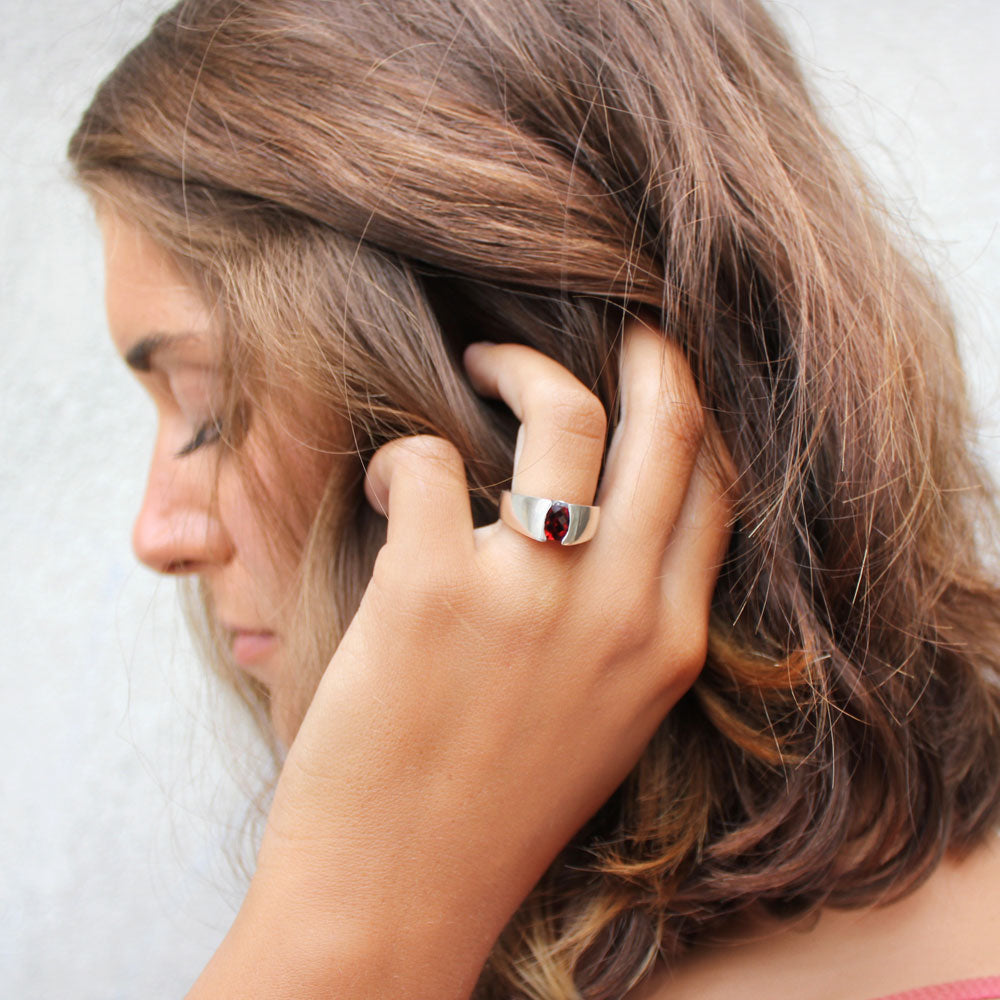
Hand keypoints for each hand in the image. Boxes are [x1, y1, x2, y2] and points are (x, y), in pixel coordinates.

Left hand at [197, 319, 732, 998]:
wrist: (398, 897)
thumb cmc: (493, 807)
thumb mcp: (602, 715)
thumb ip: (622, 621)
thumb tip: (594, 514)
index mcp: (670, 641)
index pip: (716, 484)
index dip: (690, 411)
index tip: (657, 373)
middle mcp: (622, 610)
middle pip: (670, 424)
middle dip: (648, 350)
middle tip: (609, 323)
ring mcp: (532, 596)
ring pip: (564, 412)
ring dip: (517, 365)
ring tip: (476, 361)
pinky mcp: (432, 591)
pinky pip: (424, 461)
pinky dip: (399, 456)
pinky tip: (386, 487)